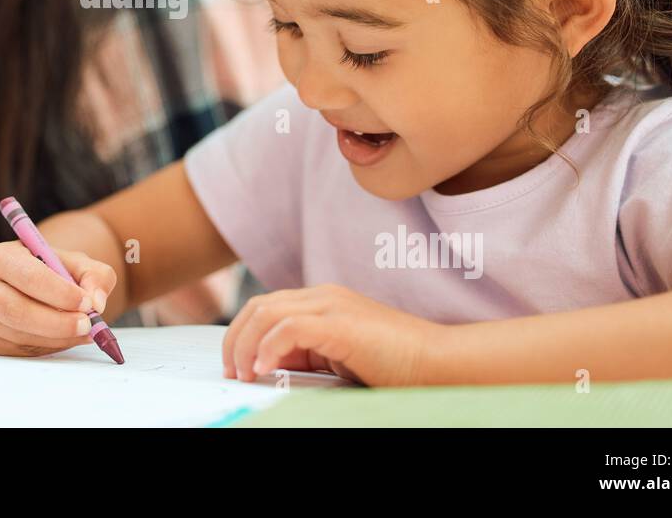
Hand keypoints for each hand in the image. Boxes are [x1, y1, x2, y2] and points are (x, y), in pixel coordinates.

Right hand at [0, 241, 117, 356]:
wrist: (28, 283)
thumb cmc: (50, 270)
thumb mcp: (75, 262)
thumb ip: (95, 275)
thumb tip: (97, 302)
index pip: (28, 277)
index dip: (59, 293)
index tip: (87, 303)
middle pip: (17, 311)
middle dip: (58, 323)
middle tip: (87, 325)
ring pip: (19, 335)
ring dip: (57, 338)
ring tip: (83, 332)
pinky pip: (17, 351)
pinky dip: (46, 347)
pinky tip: (63, 338)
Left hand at [222, 284, 439, 386]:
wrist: (439, 362)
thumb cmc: (397, 365)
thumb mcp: (339, 358)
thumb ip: (307, 355)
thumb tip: (268, 367)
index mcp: (323, 302)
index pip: (266, 307)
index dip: (243, 334)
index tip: (236, 366)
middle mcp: (324, 297)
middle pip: (259, 306)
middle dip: (236, 338)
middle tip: (232, 371)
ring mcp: (332, 306)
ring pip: (267, 313)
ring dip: (246, 345)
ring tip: (245, 373)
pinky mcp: (340, 324)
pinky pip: (289, 328)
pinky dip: (269, 347)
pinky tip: (265, 368)